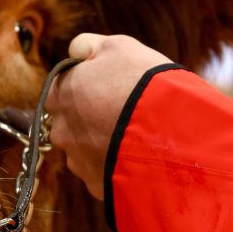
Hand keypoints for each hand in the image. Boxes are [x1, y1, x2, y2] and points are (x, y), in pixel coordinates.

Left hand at [48, 33, 174, 198]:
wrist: (171, 134)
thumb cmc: (143, 84)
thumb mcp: (119, 46)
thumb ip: (88, 45)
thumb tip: (76, 51)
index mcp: (61, 93)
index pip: (61, 87)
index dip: (85, 84)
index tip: (108, 85)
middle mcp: (61, 130)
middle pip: (70, 120)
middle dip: (90, 116)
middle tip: (121, 111)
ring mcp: (77, 161)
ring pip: (85, 149)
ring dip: (102, 143)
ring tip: (133, 136)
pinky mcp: (96, 185)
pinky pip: (102, 172)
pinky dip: (114, 164)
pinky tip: (137, 155)